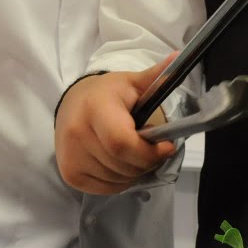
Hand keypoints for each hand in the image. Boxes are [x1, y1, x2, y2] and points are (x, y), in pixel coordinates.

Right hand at [55, 56, 178, 194]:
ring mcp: (71, 156)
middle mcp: (77, 134)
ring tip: (133, 153)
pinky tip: (120, 163)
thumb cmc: (107, 93)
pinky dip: (120, 181)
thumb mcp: (132, 83)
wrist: (72, 104)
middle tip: (151, 149)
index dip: (149, 151)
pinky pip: (106, 188)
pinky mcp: (69, 173)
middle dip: (146, 161)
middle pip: (124, 164)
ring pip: (118, 179)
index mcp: (95, 109)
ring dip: (134, 172)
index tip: (167, 146)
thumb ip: (156, 78)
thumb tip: (178, 58)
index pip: (122, 143)